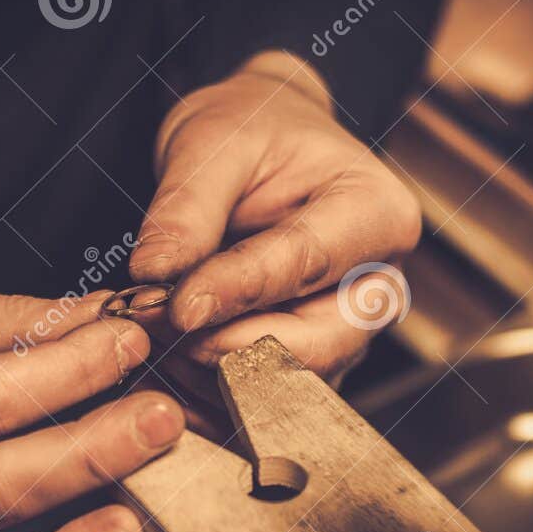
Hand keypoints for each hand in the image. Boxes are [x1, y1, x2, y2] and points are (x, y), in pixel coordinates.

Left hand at [128, 51, 420, 420]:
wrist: (258, 147)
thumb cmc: (252, 132)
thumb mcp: (212, 142)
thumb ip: (187, 208)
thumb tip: (156, 274)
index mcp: (377, 212)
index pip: (307, 263)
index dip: (238, 291)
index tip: (179, 307)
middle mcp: (377, 284)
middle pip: (318, 344)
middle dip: (234, 348)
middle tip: (162, 331)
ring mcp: (349, 332)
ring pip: (290, 383)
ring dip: (214, 374)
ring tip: (155, 340)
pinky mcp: (312, 364)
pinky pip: (266, 399)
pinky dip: (211, 394)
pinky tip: (166, 367)